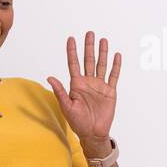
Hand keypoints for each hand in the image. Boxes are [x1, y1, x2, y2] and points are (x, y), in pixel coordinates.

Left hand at [47, 30, 120, 148]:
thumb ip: (60, 91)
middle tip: (89, 33)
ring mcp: (100, 86)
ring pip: (101, 65)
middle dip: (88, 47)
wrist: (93, 133)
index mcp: (76, 84)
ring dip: (102, 53)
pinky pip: (113, 76)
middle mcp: (88, 82)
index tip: (71, 38)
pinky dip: (115, 66)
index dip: (72, 51)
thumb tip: (49, 77)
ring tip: (103, 40)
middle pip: (88, 60)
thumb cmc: (78, 122)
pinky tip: (116, 56)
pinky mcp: (110, 91)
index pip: (74, 63)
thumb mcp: (67, 107)